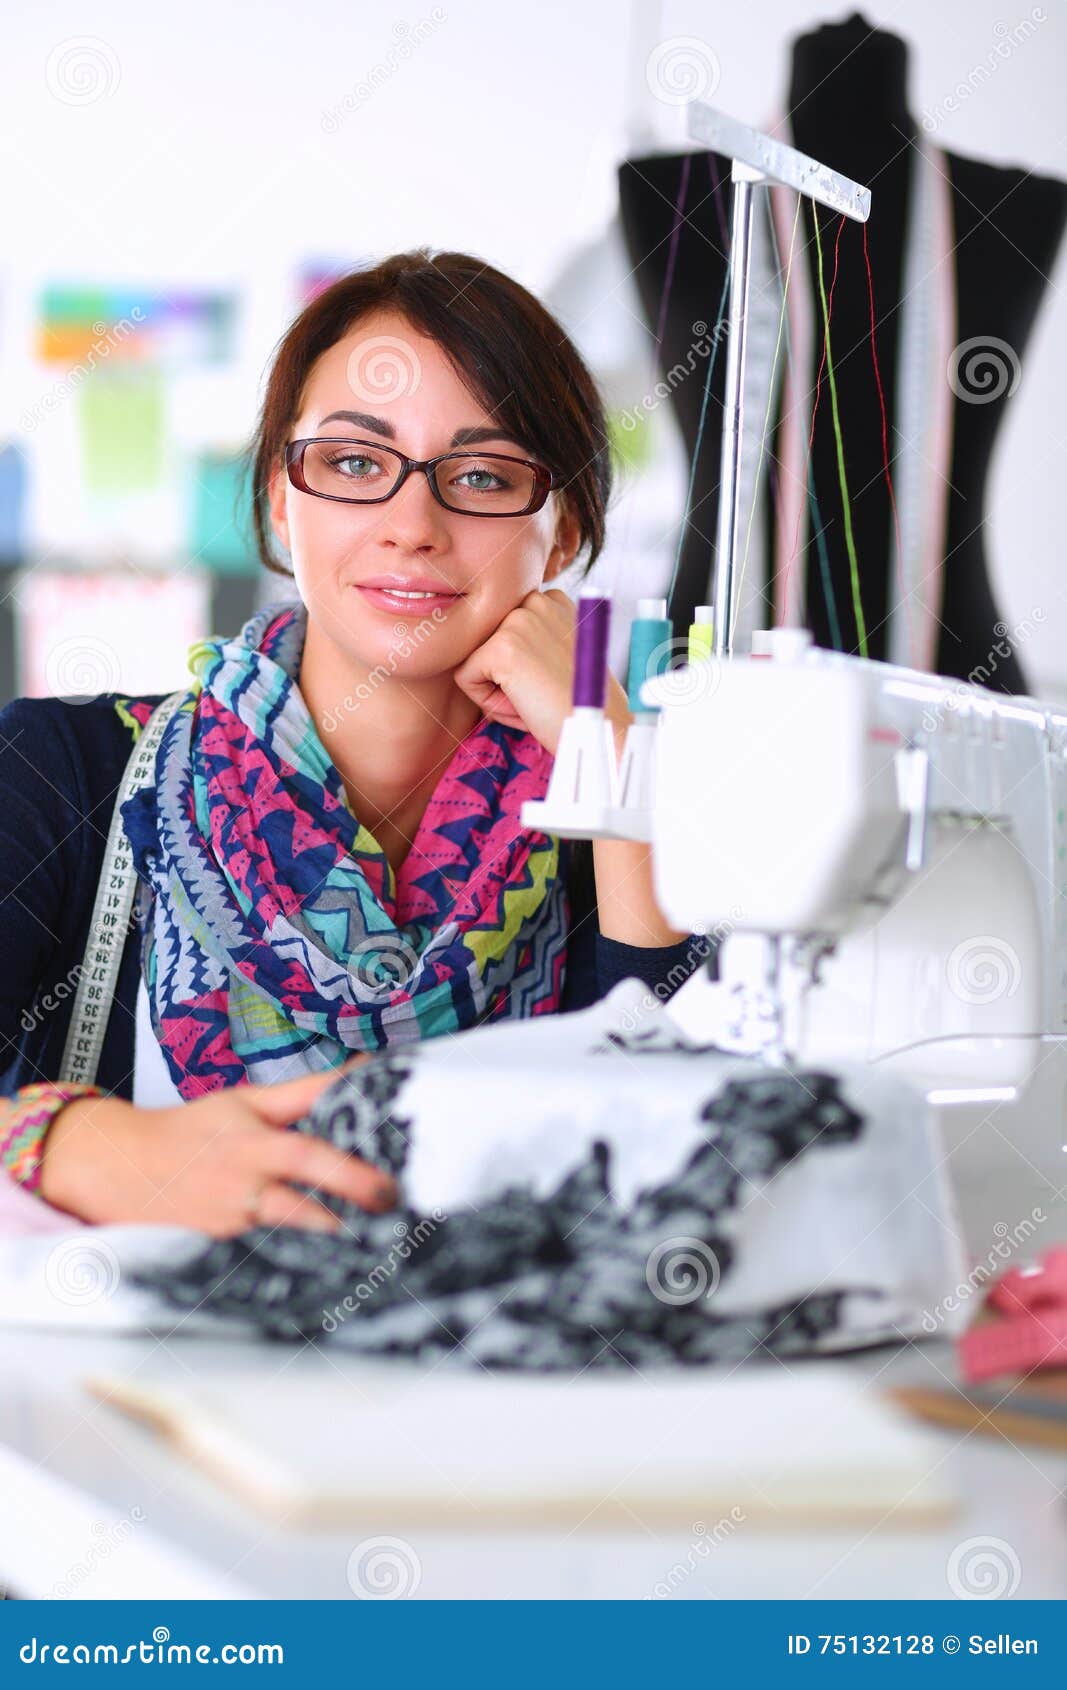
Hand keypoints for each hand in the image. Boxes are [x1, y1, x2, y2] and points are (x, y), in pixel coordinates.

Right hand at [38, 1063, 396, 1236]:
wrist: (123, 1167)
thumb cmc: (195, 1129)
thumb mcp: (248, 1100)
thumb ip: (306, 1091)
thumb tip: (363, 1068)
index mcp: (252, 1144)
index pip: (307, 1155)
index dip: (349, 1172)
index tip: (390, 1185)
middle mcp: (243, 1187)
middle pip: (301, 1209)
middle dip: (347, 1220)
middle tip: (389, 1222)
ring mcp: (231, 1224)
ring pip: (286, 1239)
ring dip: (327, 1243)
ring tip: (373, 1246)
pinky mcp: (221, 1249)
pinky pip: (266, 1254)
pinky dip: (298, 1257)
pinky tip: (331, 1264)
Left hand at [452, 588, 630, 754]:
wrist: (604, 730)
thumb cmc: (581, 704)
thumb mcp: (556, 656)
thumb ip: (527, 640)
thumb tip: (476, 645)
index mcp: (551, 600)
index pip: (501, 631)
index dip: (518, 666)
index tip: (551, 681)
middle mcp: (535, 600)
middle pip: (484, 644)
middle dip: (504, 677)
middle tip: (543, 693)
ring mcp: (518, 621)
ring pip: (473, 661)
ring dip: (497, 691)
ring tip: (536, 699)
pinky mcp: (501, 648)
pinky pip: (465, 679)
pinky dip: (489, 703)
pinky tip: (526, 704)